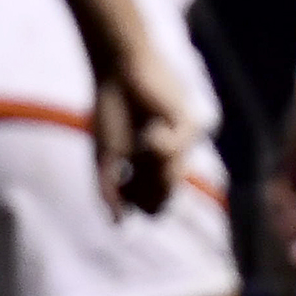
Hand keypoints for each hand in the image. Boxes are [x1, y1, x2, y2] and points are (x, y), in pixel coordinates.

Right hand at [91, 40, 192, 216]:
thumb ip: (109, 190)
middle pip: (164, 197)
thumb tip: (119, 224)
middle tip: (132, 159)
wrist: (119, 71)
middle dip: (143, 185)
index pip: (155, 207)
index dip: (138, 204)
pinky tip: (151, 127)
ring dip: (150, 165)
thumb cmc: (111, 111)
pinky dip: (158, 143)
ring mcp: (183, 145)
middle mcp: (173, 161)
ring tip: (141, 141)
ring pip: (171, 177)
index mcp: (154, 170)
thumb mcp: (105, 157)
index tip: (120, 182)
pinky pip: (174, 150)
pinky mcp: (189, 126)